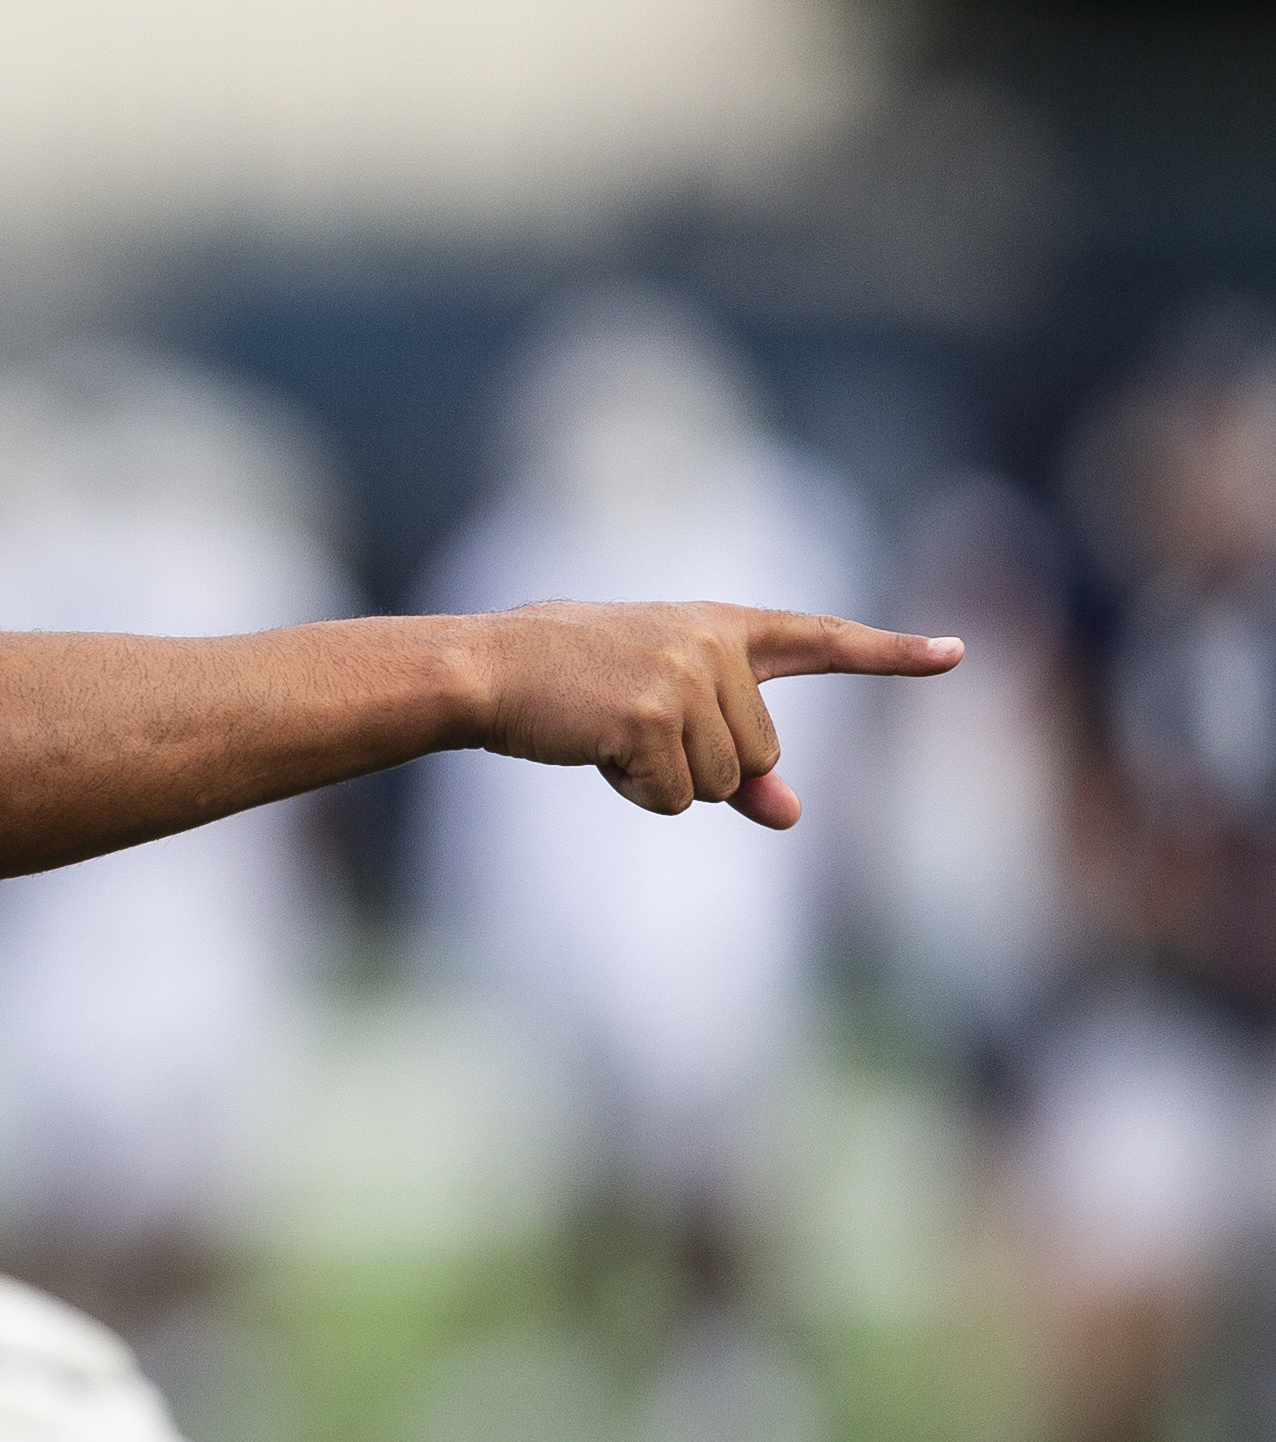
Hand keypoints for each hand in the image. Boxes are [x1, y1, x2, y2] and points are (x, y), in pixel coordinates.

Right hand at [463, 601, 960, 828]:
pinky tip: (594, 748)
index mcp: (719, 625)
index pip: (821, 637)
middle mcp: (715, 644)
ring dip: (664, 781)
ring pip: (723, 784)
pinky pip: (677, 798)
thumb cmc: (564, 684)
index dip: (892, 651)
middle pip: (760, 755)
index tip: (956, 653)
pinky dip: (634, 792)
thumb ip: (734, 757)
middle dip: (701, 765)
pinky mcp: (653, 716)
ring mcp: (686, 678)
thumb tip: (792, 816)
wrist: (485, 669)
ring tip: (604, 731)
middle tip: (626, 726)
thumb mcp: (658, 709)